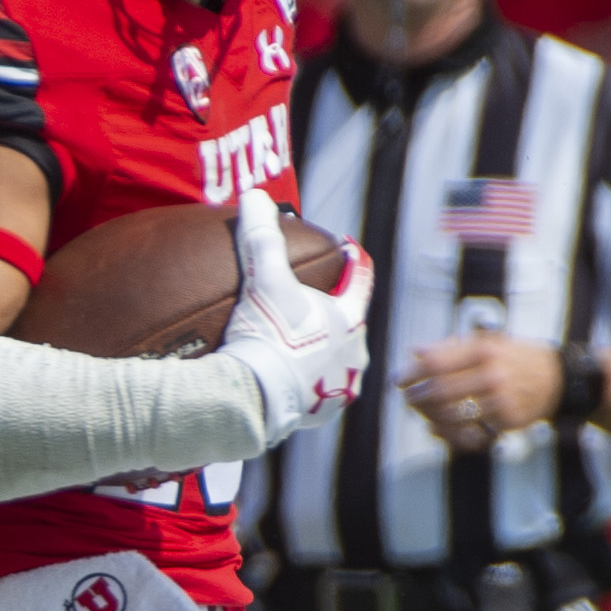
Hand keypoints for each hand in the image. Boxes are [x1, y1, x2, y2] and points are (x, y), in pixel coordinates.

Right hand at [217, 189, 371, 447]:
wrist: (252, 401)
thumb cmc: (266, 338)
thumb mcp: (263, 282)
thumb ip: (261, 238)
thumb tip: (255, 196)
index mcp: (349, 319)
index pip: (358, 279)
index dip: (352, 261)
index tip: (347, 249)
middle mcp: (355, 354)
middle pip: (348, 323)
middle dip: (333, 313)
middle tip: (309, 305)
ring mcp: (341, 387)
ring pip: (336, 360)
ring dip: (322, 352)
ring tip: (297, 347)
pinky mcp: (323, 414)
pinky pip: (318, 392)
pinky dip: (306, 384)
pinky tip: (287, 381)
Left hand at [400, 335, 563, 452]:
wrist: (559, 379)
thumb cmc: (517, 358)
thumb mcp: (490, 343)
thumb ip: (452, 347)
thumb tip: (416, 351)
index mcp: (484, 350)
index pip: (437, 363)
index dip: (413, 373)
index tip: (400, 380)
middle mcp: (492, 374)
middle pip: (440, 390)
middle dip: (417, 397)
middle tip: (408, 399)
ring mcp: (501, 399)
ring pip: (451, 414)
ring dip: (429, 416)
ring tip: (421, 414)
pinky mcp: (507, 421)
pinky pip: (469, 431)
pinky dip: (447, 433)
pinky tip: (436, 429)